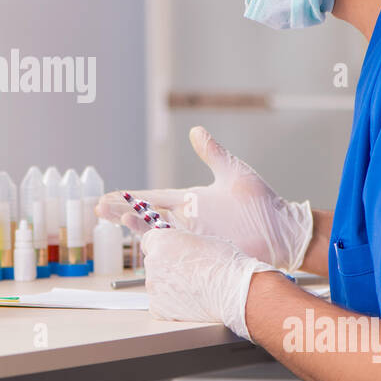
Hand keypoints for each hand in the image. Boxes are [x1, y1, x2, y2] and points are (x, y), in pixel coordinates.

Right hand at [96, 126, 313, 271]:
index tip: (111, 196)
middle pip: (147, 215)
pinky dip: (157, 245)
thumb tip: (196, 130)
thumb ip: (213, 153)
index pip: (154, 197)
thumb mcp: (233, 172)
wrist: (282, 230)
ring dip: (134, 225)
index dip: (132, 197)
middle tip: (98, 209)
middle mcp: (188, 219)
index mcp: (191, 200)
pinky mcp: (203, 250)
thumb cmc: (262, 202)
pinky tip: (141, 241)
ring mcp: (194, 236)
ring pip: (156, 232)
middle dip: (122, 212)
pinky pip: (175, 249)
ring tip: (112, 218)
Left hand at [140, 228, 273, 340]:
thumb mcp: (203, 239)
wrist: (236, 292)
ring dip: (170, 287)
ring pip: (158, 286)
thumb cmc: (226, 264)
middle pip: (154, 264)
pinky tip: (191, 302)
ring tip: (195, 289)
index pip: (149, 241)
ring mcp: (153, 288)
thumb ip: (182, 241)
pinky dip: (173, 305)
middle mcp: (152, 263)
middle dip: (167, 268)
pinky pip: (162, 305)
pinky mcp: (158, 309)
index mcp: (161, 242)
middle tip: (190, 274)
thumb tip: (179, 245)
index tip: (172, 254)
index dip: (163, 248)